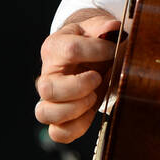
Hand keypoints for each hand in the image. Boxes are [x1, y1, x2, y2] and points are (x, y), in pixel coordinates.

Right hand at [35, 13, 120, 142]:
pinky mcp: (59, 118)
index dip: (96, 51)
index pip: (70, 50)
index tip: (113, 50)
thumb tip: (113, 28)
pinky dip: (76, 128)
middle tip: (98, 78)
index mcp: (54, 48)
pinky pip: (58, 133)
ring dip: (75, 109)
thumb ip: (105, 27)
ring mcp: (49, 99)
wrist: (88, 56)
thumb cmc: (93, 42)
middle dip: (79, 86)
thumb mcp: (97, 28)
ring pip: (45, 113)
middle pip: (48, 88)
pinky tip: (90, 113)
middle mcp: (47, 75)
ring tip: (93, 97)